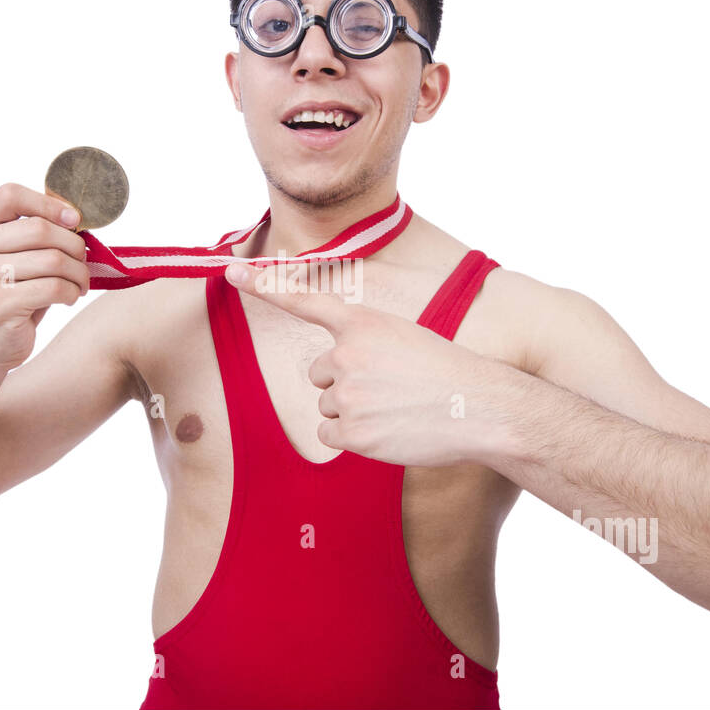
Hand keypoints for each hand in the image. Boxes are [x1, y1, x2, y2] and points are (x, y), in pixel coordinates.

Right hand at [0, 183, 89, 371]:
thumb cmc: (10, 295)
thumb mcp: (14, 257)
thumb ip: (33, 234)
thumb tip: (74, 214)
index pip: (9, 195)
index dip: (48, 203)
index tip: (73, 219)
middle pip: (40, 229)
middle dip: (74, 246)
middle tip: (84, 262)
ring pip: (52, 260)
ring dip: (78, 272)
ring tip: (80, 283)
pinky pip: (53, 287)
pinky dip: (72, 292)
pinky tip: (70, 297)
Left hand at [225, 262, 510, 466]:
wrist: (479, 407)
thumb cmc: (447, 373)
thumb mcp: (403, 336)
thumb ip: (364, 342)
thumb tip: (336, 368)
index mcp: (361, 323)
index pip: (303, 300)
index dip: (264, 284)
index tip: (230, 271)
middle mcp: (346, 355)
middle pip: (320, 374)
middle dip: (346, 383)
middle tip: (390, 388)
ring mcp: (347, 395)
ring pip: (327, 405)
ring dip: (354, 411)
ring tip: (396, 408)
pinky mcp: (352, 433)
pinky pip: (330, 435)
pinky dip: (355, 438)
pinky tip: (388, 431)